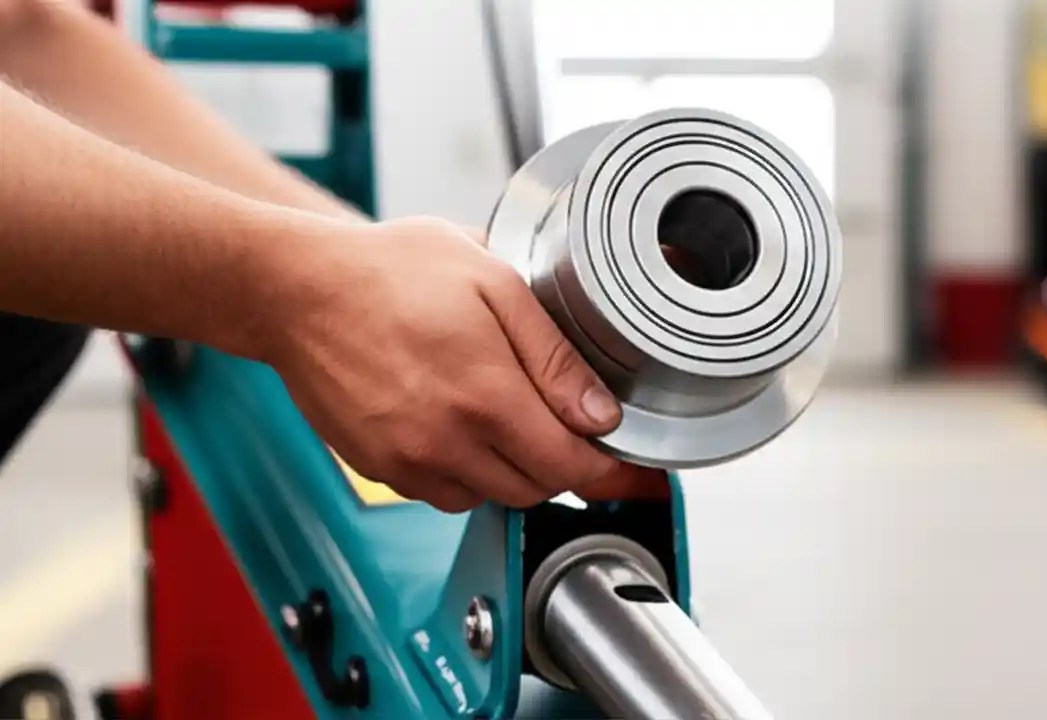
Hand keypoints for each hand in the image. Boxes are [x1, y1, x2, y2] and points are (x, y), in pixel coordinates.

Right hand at [261, 217, 622, 511]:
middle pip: (537, 487)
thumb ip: (553, 354)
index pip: (571, 465)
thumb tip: (598, 414)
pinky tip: (460, 423)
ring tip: (502, 411)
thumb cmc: (389, 271)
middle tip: (564, 421)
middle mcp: (446, 440)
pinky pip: (445, 493)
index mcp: (484, 394)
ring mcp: (409, 461)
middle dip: (562, 462)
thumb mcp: (492, 281)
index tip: (637, 479)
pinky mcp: (381, 469)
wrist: (297, 290)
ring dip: (514, 468)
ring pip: (492, 495)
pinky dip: (468, 472)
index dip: (613, 476)